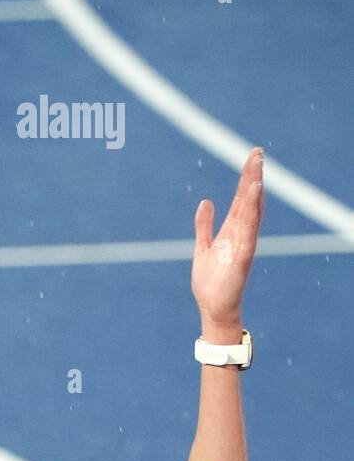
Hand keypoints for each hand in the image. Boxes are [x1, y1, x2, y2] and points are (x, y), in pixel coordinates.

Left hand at [191, 146, 263, 334]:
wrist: (213, 309)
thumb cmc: (211, 283)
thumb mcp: (203, 247)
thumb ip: (205, 226)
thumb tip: (206, 202)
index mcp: (231, 231)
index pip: (241, 199)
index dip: (246, 178)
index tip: (252, 156)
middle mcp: (240, 234)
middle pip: (248, 200)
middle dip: (253, 176)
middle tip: (257, 152)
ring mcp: (243, 244)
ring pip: (251, 212)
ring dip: (254, 191)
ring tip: (257, 169)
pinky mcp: (242, 256)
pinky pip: (249, 231)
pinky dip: (252, 214)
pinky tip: (253, 197)